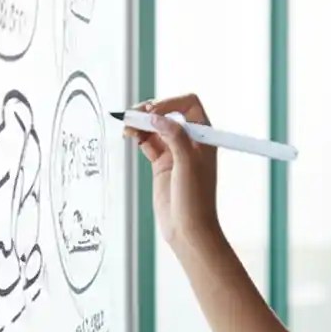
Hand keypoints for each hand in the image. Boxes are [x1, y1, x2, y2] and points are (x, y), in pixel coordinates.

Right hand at [124, 94, 220, 247]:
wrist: (188, 229)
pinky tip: (129, 136)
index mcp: (204, 136)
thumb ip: (175, 137)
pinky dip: (138, 136)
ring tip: (126, 127)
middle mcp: (191, 140)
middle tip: (131, 115)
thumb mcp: (187, 164)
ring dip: (140, 123)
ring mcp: (175, 151)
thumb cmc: (195, 199)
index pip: (189, 105)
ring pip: (155, 127)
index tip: (152, 111)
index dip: (170, 102)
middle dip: (149, 111)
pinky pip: (148, 142)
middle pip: (168, 113)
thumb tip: (158, 117)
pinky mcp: (162, 163)